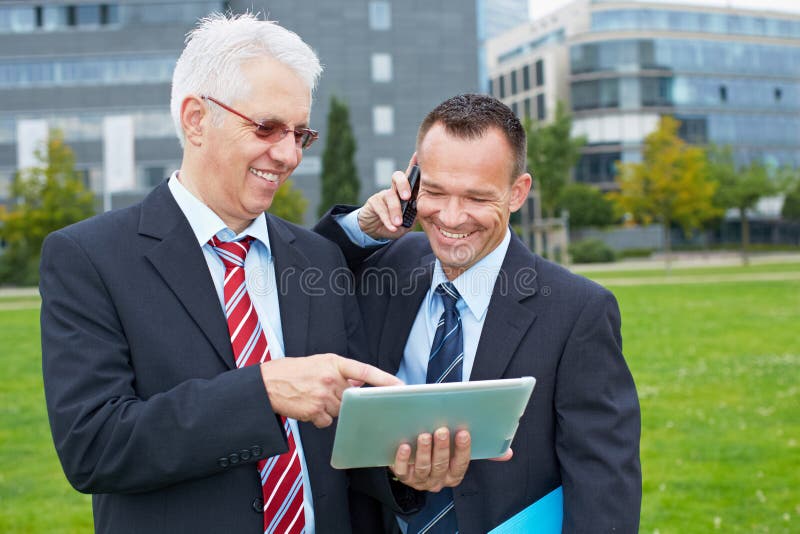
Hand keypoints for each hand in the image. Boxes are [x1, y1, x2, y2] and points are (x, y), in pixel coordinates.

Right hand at [260, 354, 401, 427]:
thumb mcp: (319, 363)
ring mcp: (324, 396)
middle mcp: (331, 379)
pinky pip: (328, 421)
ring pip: (341, 410)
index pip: (366, 371)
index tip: (401, 386)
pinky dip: (321, 418)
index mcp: (334, 363)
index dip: (385, 379)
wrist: (267, 384)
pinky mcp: (315, 412)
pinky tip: (308, 407)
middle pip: (352, 397)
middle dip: (344, 398)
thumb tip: (359, 384)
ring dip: (331, 408)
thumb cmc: (293, 371)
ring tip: (313, 397)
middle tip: (326, 392)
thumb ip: (341, 372)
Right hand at [358, 153, 417, 239]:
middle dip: (403, 184)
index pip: (412, 176)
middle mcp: (395, 189)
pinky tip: (392, 227)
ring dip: (395, 210)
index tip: (417, 155)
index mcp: (406, 192)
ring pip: (390, 196)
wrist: (375, 231)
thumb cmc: (396, 224)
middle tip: (407, 197)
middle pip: (398, 177)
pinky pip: (380, 209)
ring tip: (398, 223)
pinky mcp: (373, 202)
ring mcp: (383, 194)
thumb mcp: (408, 222)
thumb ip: (414, 216)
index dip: (414, 164)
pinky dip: (387, 220)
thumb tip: (418, 211)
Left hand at [390, 427, 470, 491]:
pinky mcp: (405, 478)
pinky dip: (403, 459)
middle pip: (441, 465)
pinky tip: (405, 447)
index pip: (460, 463)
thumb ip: (449, 440)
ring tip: (424, 436)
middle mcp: (438, 480)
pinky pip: (403, 471)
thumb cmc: (433, 453)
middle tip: (442, 431)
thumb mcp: (446, 450)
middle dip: (442, 448)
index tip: (463, 433)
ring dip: (424, 451)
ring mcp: (421, 481)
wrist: (411, 466)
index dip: (463, 449)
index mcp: (452, 474)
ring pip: (423, 468)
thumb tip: (452, 419)